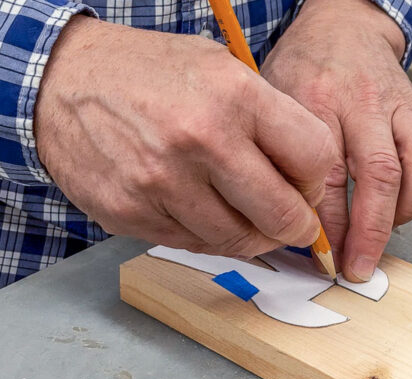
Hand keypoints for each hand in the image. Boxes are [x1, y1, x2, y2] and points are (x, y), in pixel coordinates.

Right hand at [35, 16, 335, 256]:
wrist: (61, 80)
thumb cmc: (150, 73)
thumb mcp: (221, 68)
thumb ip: (270, 119)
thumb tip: (308, 178)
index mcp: (235, 96)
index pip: (313, 158)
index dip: (317, 182)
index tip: (306, 187)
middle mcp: (200, 140)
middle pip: (282, 215)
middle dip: (297, 228)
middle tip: (294, 225)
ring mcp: (162, 182)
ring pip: (239, 241)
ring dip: (254, 238)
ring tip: (249, 220)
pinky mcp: (131, 213)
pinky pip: (194, 245)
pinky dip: (209, 237)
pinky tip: (206, 213)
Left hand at [261, 0, 411, 280]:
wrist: (340, 25)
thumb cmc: (304, 69)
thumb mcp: (274, 102)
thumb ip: (279, 153)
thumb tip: (288, 219)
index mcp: (318, 102)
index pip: (328, 173)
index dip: (330, 223)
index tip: (325, 255)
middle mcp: (365, 104)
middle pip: (381, 172)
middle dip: (373, 229)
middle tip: (361, 264)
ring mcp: (401, 105)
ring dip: (409, 206)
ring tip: (388, 226)